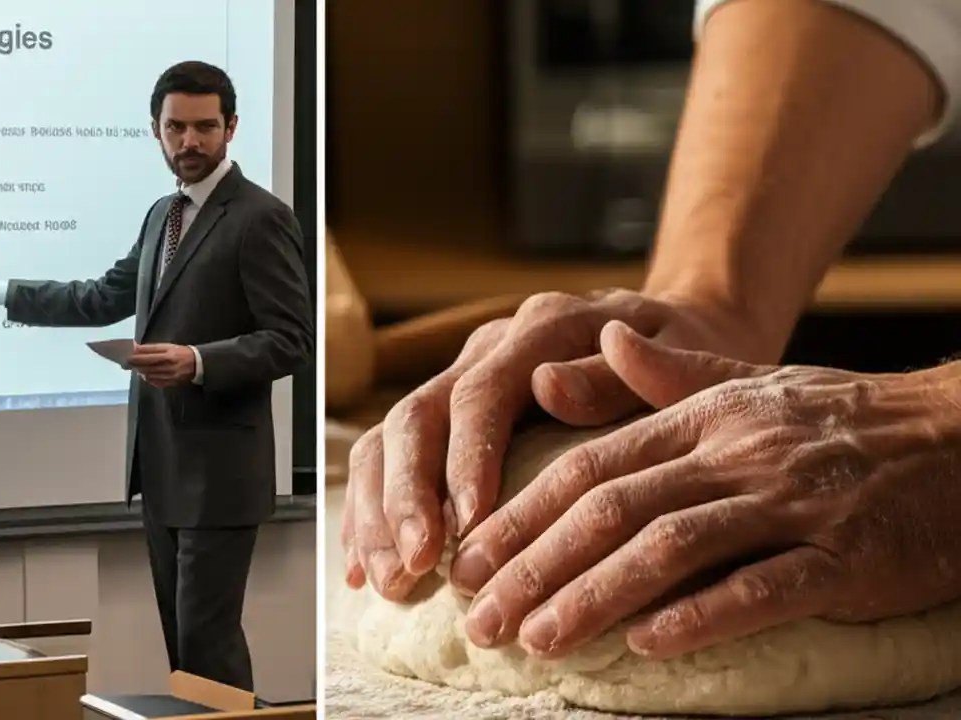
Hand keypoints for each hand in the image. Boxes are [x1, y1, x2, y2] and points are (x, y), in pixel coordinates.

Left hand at [129, 343, 195, 387]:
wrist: (196, 363)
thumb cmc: (180, 352)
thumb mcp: (167, 346)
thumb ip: (151, 348)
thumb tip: (136, 348)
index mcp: (168, 354)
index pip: (147, 355)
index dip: (136, 356)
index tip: (127, 355)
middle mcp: (168, 366)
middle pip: (147, 366)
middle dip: (136, 364)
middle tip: (129, 362)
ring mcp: (169, 376)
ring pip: (149, 375)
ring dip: (141, 371)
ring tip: (137, 367)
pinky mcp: (170, 383)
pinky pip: (155, 382)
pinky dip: (148, 379)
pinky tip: (146, 375)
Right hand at [342, 288, 775, 600]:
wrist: (685, 338)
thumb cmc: (697, 357)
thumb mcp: (688, 356)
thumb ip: (622, 373)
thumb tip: (548, 385)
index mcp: (541, 329)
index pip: (479, 393)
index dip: (463, 461)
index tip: (465, 527)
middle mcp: (489, 350)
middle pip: (416, 416)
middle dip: (405, 498)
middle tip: (415, 566)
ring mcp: (463, 381)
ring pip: (389, 439)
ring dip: (379, 514)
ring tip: (389, 580)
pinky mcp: (451, 418)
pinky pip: (389, 460)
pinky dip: (371, 514)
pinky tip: (369, 569)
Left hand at [456, 320, 960, 661]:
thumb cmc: (840, 423)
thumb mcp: (749, 387)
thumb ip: (663, 377)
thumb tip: (593, 342)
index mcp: (703, 419)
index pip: (590, 467)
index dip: (522, 515)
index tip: (469, 560)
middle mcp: (737, 455)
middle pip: (613, 509)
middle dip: (536, 566)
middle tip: (480, 618)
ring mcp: (793, 505)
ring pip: (673, 548)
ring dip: (595, 596)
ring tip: (537, 638)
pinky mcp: (848, 557)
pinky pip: (766, 587)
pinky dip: (704, 615)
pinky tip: (649, 645)